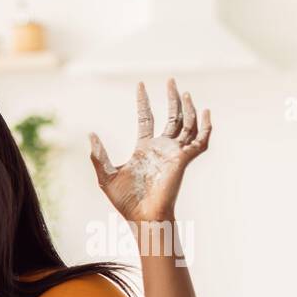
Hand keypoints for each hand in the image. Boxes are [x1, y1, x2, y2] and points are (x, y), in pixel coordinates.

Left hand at [89, 78, 210, 223]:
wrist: (141, 216)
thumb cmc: (124, 201)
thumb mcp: (106, 175)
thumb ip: (98, 155)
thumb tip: (90, 134)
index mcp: (144, 149)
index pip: (146, 118)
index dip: (144, 102)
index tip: (140, 85)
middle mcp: (161, 148)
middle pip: (171, 117)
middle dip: (171, 98)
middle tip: (170, 80)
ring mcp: (174, 153)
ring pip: (187, 124)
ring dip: (187, 107)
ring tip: (184, 91)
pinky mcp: (184, 159)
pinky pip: (200, 140)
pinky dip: (205, 126)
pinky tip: (205, 111)